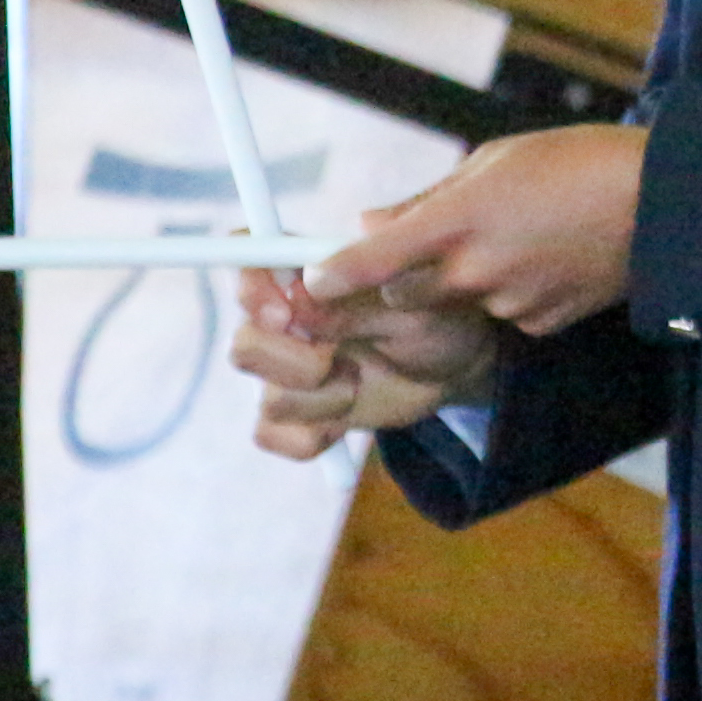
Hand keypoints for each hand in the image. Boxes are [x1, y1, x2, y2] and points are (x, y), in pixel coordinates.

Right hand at [232, 270, 501, 456]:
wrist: (456, 367)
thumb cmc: (438, 316)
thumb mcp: (418, 302)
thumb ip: (361, 298)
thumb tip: (305, 293)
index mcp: (311, 276)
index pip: (252, 265)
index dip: (253, 289)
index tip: (284, 314)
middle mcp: (288, 321)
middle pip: (245, 345)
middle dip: (289, 361)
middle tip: (333, 359)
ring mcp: (288, 370)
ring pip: (269, 397)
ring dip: (322, 400)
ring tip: (361, 381)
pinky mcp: (297, 412)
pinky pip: (271, 434)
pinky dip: (311, 435)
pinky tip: (346, 418)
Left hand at [319, 125, 648, 336]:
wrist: (667, 204)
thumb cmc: (581, 163)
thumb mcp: (496, 158)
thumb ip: (429, 199)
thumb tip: (372, 224)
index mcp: (458, 219)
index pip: (368, 262)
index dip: (329, 276)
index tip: (312, 280)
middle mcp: (475, 269)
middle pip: (404, 294)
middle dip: (408, 276)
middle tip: (444, 242)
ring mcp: (509, 302)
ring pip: (459, 303)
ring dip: (468, 282)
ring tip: (519, 239)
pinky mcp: (541, 323)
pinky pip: (505, 315)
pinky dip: (513, 294)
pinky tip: (547, 261)